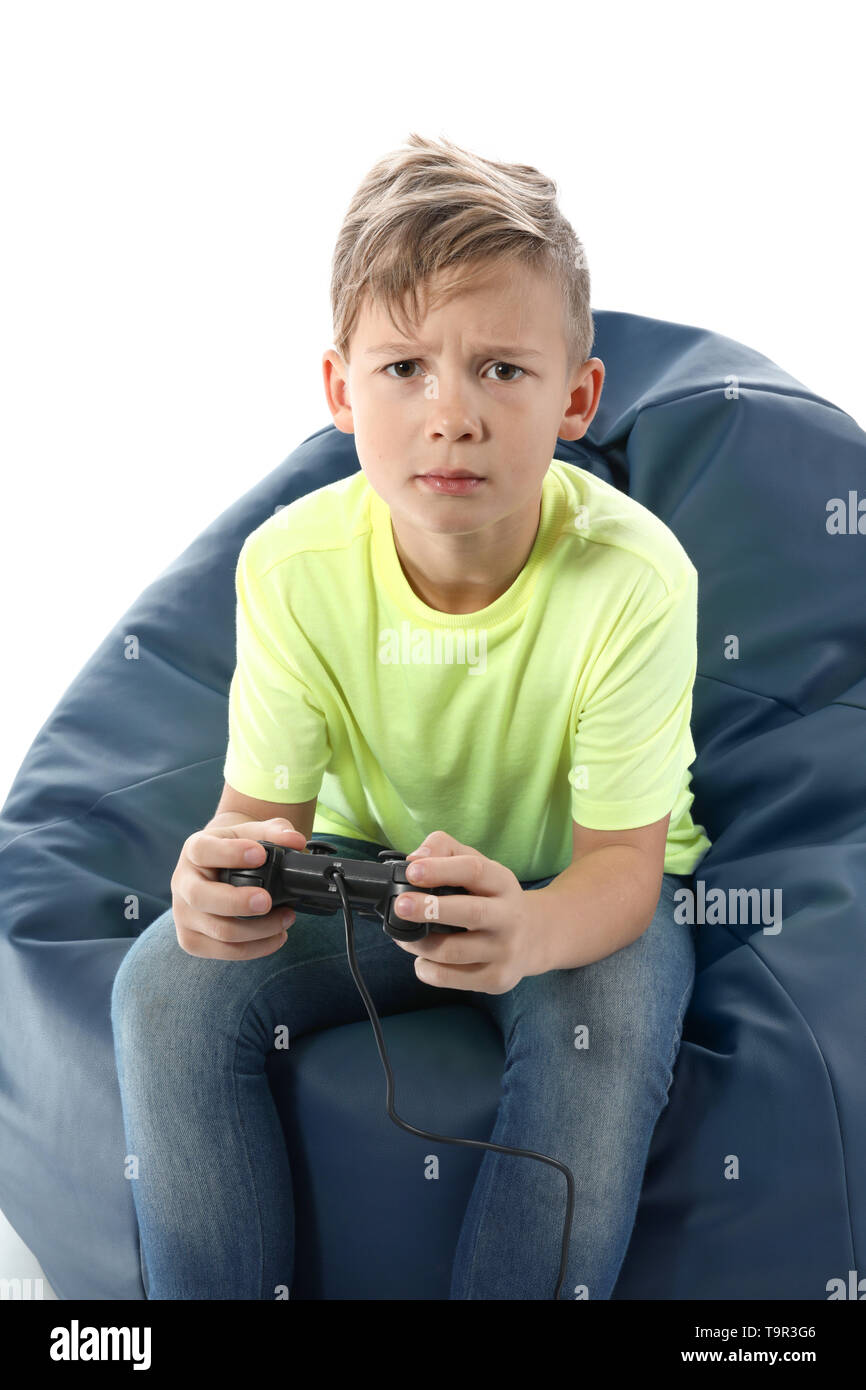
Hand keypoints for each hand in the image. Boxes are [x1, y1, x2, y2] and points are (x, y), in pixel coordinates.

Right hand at [171, 816, 306, 959]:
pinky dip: (256, 948)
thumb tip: (296, 841)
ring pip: (218, 930)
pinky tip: (277, 936)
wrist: (220, 871)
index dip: (230, 853)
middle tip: (267, 900)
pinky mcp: (192, 941)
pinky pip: (224, 951)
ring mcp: (184, 915)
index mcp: (194, 850)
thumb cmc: (238, 850)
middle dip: (236, 902)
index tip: (260, 855)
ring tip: (287, 918)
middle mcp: (182, 882)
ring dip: (257, 929)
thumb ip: (277, 831)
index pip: (203, 850)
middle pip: (201, 897)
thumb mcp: (254, 833)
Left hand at [392, 830, 538, 993]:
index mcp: (503, 883)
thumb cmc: (492, 897)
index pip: (474, 870)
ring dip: (420, 943)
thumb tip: (413, 859)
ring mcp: (505, 951)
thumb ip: (445, 850)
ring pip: (454, 951)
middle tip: (401, 905)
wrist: (535, 937)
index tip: (411, 871)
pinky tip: (423, 959)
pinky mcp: (497, 980)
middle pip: (471, 913)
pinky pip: (452, 979)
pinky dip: (428, 970)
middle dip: (430, 909)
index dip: (440, 869)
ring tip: (402, 935)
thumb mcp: (478, 865)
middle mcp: (509, 917)